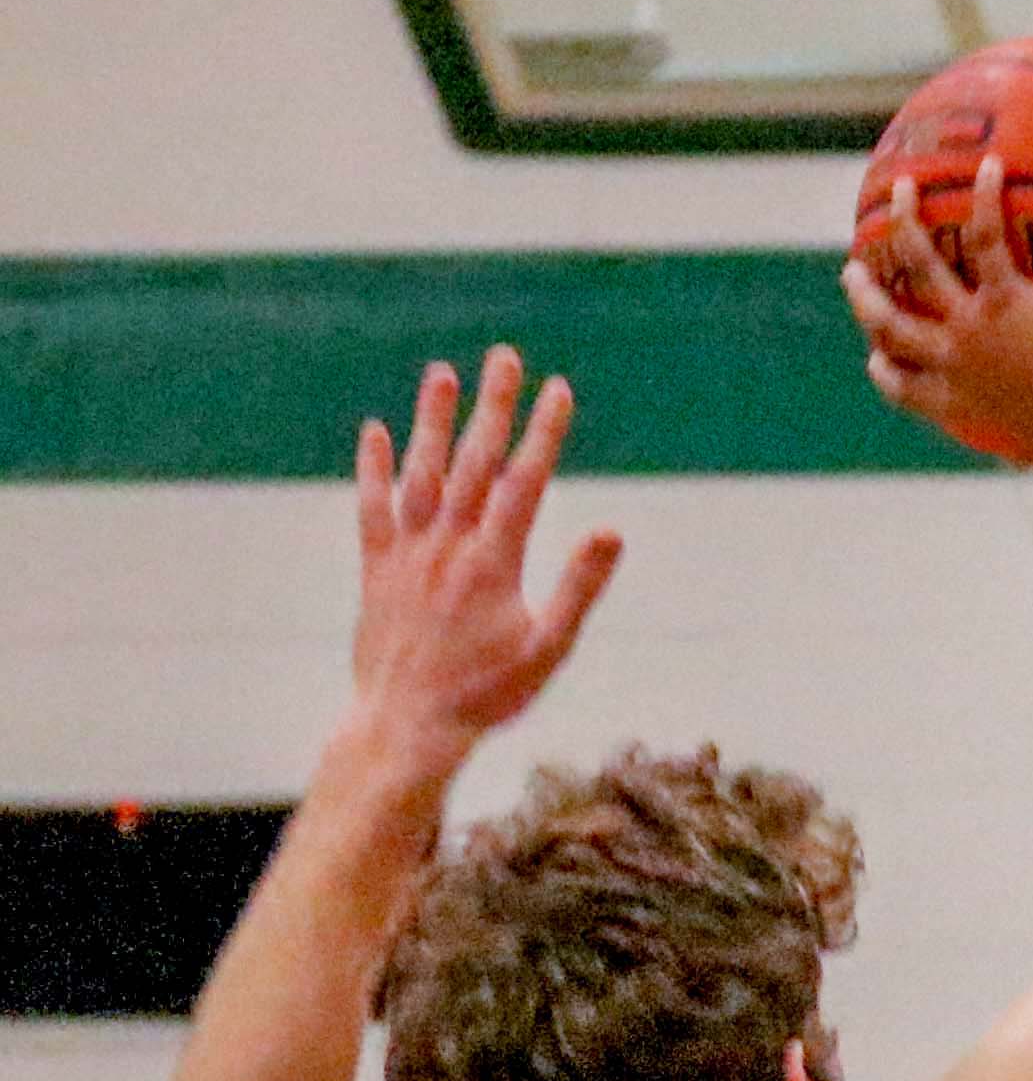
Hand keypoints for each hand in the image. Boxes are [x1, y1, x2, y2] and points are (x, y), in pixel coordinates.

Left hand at [348, 350, 622, 770]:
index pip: (525, 482)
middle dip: (493, 407)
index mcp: (495, 562)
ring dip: (433, 421)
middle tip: (505, 358)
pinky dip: (375, 469)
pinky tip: (377, 433)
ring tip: (443, 374)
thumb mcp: (548, 651)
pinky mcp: (377, 569)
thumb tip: (611, 532)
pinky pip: (373, 508)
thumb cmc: (486, 695)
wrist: (408, 722)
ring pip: (422, 472)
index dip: (544, 434)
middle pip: (474, 462)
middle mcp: (448, 545)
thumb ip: (578, 588)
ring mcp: (408, 553)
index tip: (558, 390)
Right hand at [844, 153, 1032, 467]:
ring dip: (906, 224)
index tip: (874, 358)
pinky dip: (985, 202)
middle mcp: (951, 363)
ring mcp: (971, 328)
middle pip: (889, 324)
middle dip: (865, 296)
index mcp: (956, 403)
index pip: (903, 388)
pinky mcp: (1003, 301)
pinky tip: (990, 167)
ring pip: (919, 265)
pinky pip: (986, 240)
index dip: (883, 370)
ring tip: (903, 189)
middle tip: (852, 271)